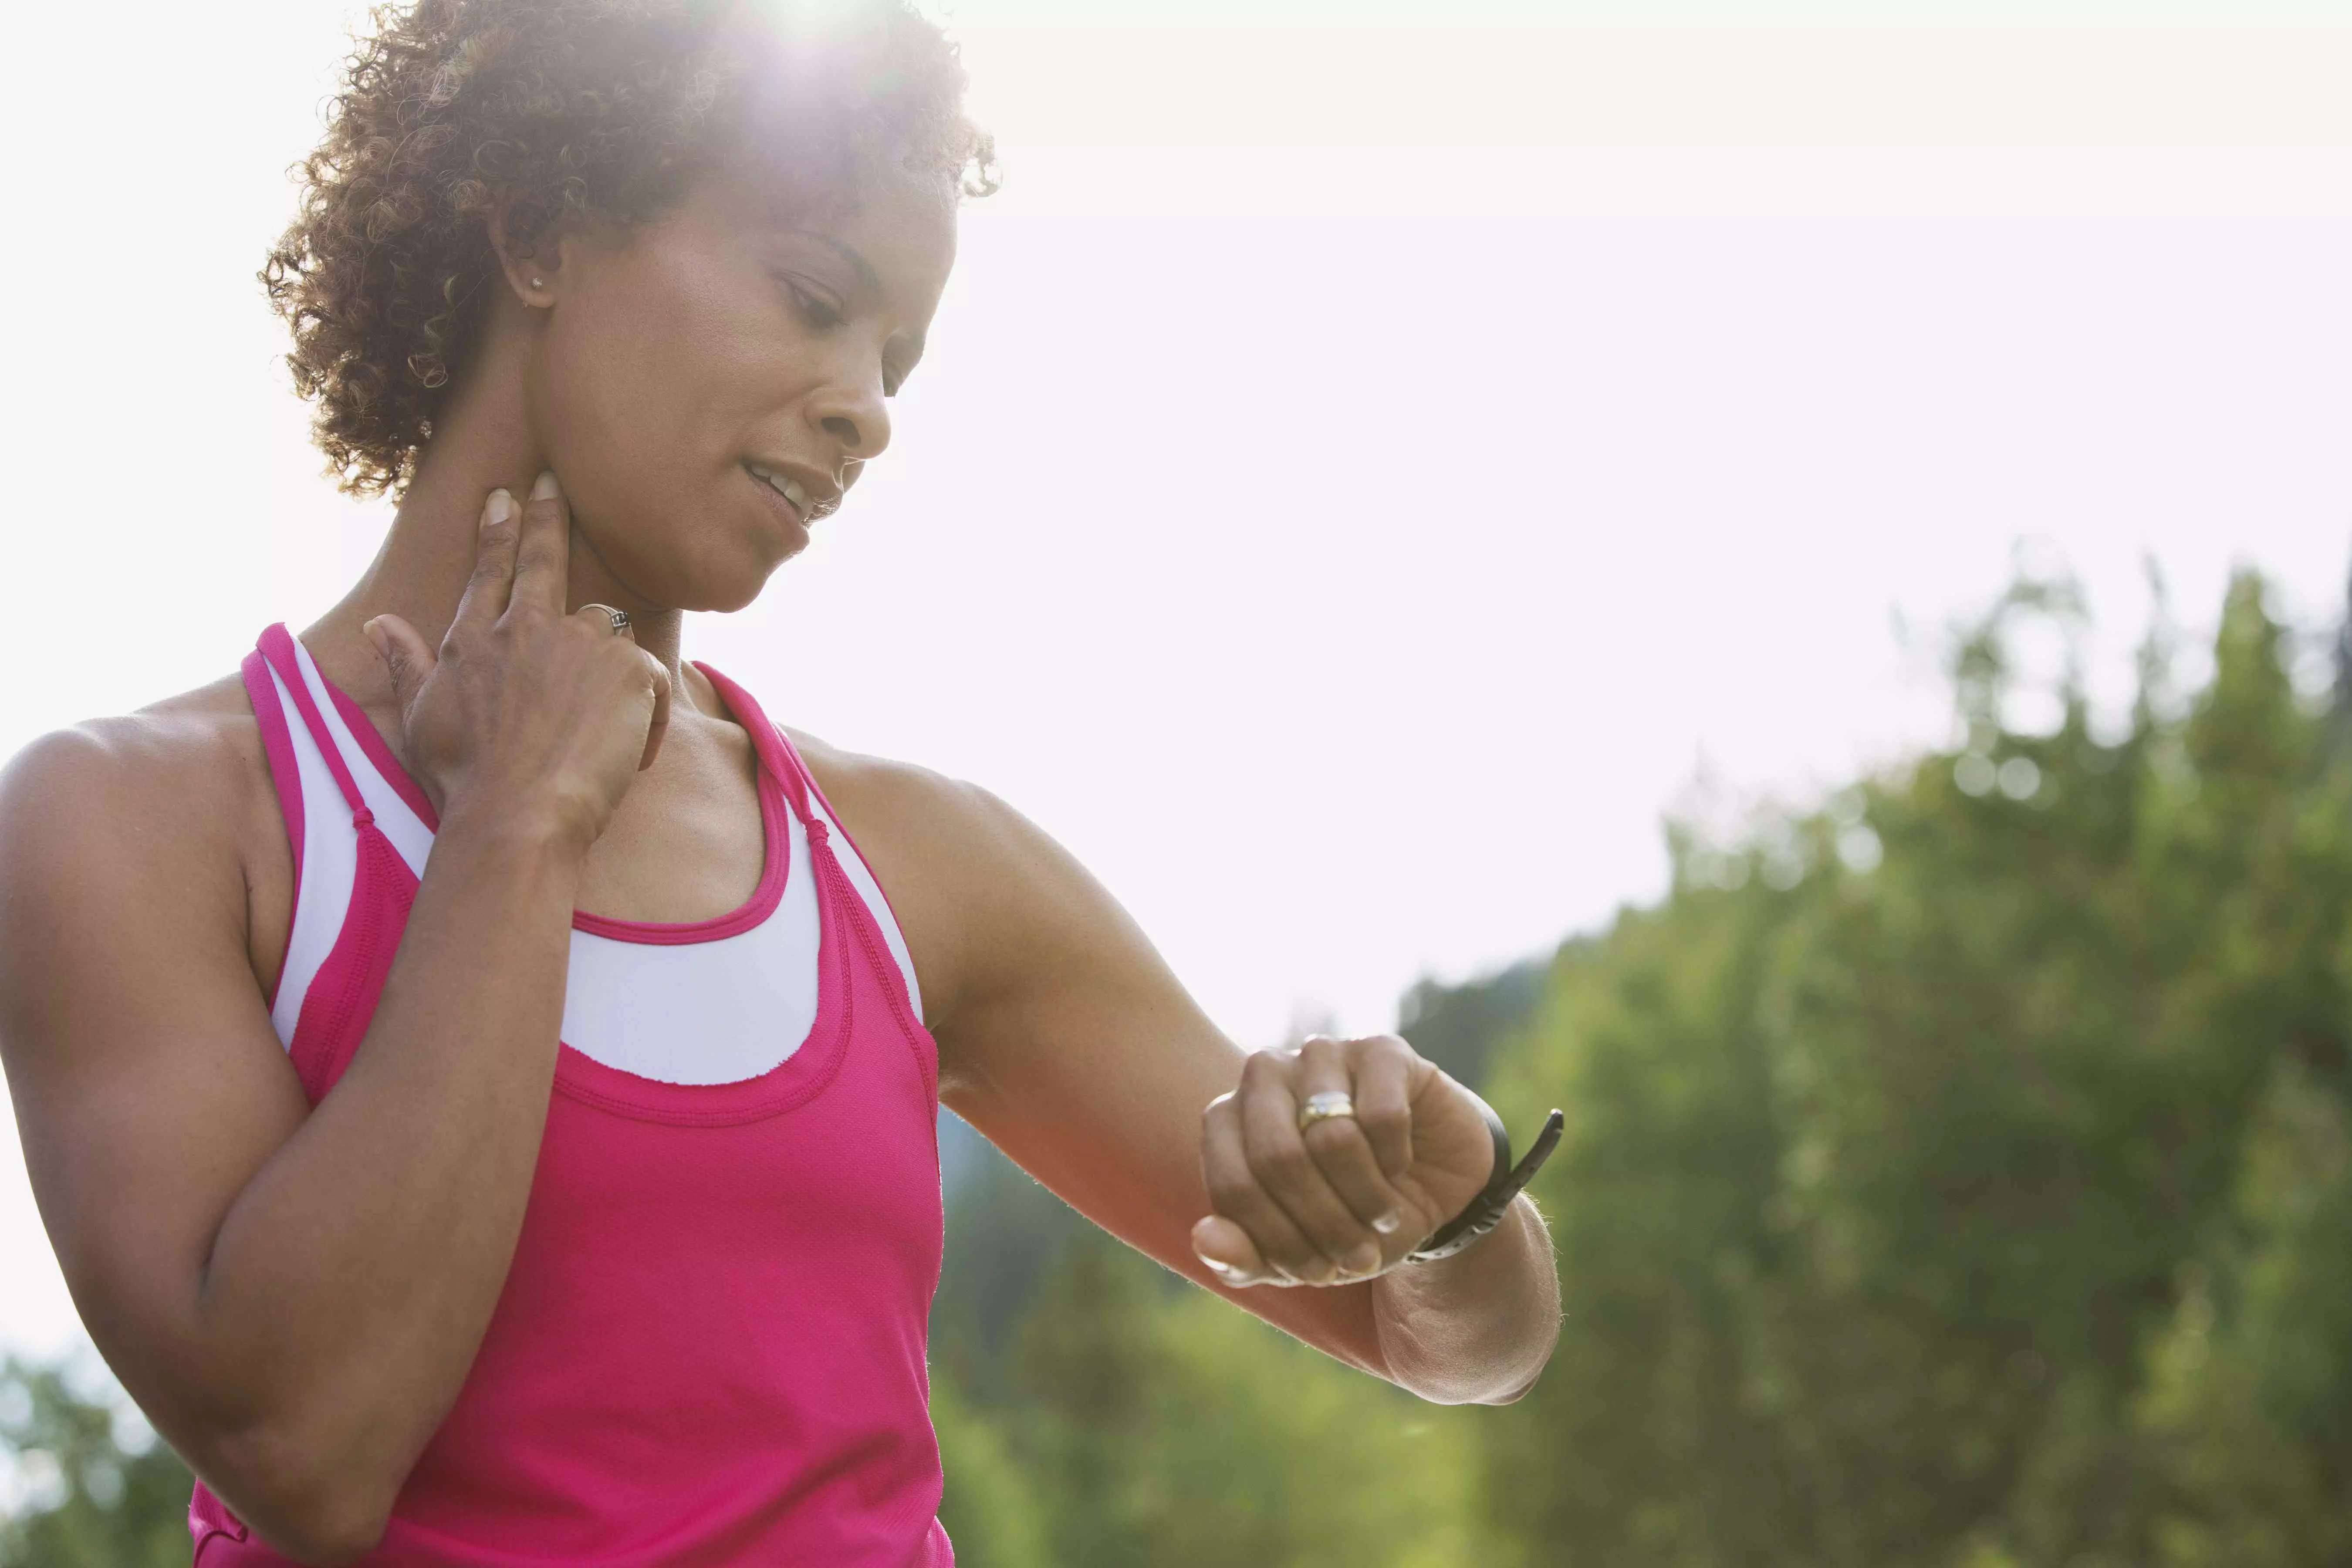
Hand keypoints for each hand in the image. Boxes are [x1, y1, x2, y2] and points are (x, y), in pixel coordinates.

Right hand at [362, 473, 672, 848]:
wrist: (517, 817)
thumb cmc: (466, 781)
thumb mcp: (422, 720)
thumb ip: (406, 664)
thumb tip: (376, 624)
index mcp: (474, 640)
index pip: (488, 571)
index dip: (498, 531)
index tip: (504, 497)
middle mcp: (525, 628)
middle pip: (542, 559)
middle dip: (547, 516)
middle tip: (553, 484)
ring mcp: (579, 642)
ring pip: (608, 632)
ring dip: (610, 672)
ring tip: (600, 732)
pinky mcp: (629, 667)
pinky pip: (650, 681)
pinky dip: (645, 717)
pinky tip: (628, 754)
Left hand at [1191, 1034, 1497, 1286]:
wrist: (1435, 1186)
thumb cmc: (1352, 1215)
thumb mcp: (1299, 1253)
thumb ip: (1243, 1256)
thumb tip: (1204, 1239)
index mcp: (1227, 1120)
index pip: (1235, 1189)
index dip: (1280, 1244)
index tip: (1320, 1271)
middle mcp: (1264, 1075)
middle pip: (1278, 1159)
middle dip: (1325, 1224)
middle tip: (1359, 1253)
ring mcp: (1321, 1054)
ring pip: (1332, 1138)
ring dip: (1365, 1199)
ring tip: (1381, 1216)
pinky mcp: (1381, 1051)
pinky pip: (1383, 1116)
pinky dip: (1397, 1161)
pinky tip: (1400, 1165)